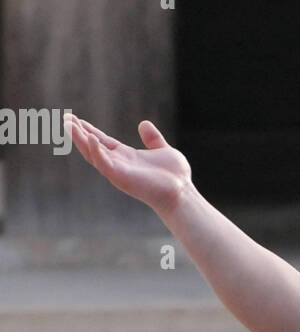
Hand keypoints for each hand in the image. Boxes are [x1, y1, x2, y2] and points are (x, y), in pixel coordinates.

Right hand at [68, 115, 192, 218]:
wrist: (183, 193)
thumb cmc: (176, 177)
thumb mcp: (164, 150)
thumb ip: (153, 139)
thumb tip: (144, 124)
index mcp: (127, 157)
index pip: (103, 141)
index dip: (88, 130)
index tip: (75, 118)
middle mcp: (119, 164)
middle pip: (92, 147)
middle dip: (78, 133)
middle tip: (64, 118)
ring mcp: (119, 172)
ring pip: (93, 154)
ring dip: (80, 140)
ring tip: (68, 124)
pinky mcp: (122, 178)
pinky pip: (104, 164)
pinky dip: (96, 151)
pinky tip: (91, 138)